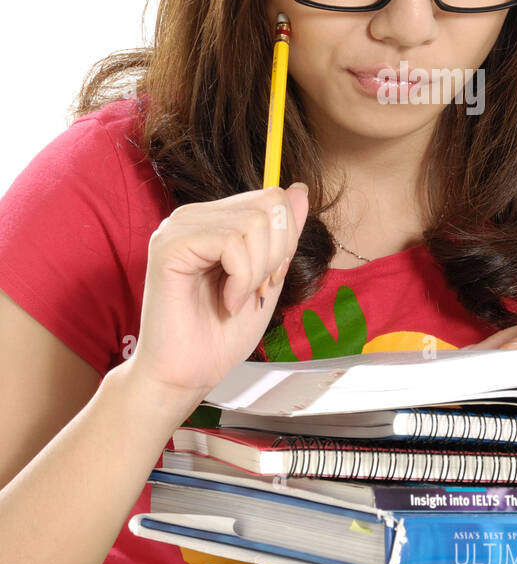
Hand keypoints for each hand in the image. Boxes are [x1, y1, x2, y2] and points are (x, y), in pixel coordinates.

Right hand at [129, 183, 308, 396]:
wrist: (187, 373)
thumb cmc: (220, 334)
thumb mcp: (268, 277)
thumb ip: (283, 235)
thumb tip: (300, 190)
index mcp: (214, 219)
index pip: (272, 197)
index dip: (286, 240)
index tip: (270, 279)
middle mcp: (193, 216)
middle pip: (268, 203)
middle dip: (276, 254)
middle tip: (256, 289)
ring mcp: (178, 228)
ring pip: (252, 223)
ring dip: (257, 271)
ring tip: (236, 298)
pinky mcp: (169, 246)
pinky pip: (229, 243)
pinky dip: (240, 279)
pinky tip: (226, 301)